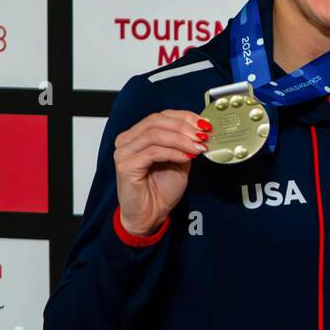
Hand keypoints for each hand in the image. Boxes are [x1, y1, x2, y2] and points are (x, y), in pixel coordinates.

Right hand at [114, 110, 209, 235]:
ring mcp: (124, 152)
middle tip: (203, 136)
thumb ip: (186, 145)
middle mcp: (127, 140)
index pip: (162, 116)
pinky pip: (153, 152)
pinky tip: (187, 158)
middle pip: (157, 121)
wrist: (150, 214)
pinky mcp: (126, 165)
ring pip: (155, 134)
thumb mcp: (180, 161)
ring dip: (181, 139)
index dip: (185, 117)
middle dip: (185, 127)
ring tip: (198, 147)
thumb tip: (202, 131)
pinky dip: (173, 152)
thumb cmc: (161, 189)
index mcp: (138, 135)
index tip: (205, 124)